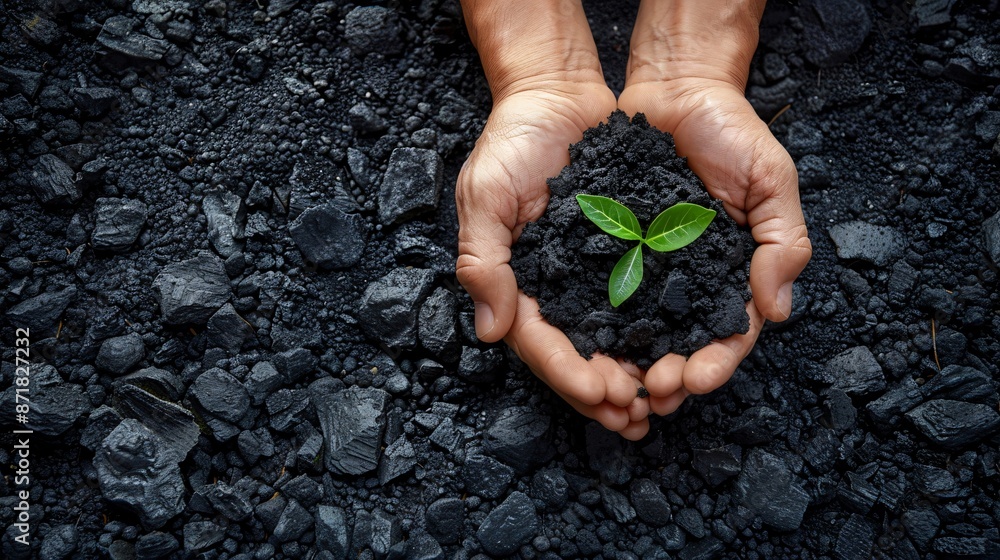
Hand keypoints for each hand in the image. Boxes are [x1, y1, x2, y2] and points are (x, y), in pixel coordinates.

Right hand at [457, 84, 653, 439]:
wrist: (556, 96)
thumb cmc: (512, 142)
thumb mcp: (485, 195)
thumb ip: (484, 260)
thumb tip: (490, 332)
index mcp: (517, 282)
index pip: (539, 341)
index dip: (567, 372)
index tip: (599, 394)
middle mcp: (555, 287)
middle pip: (577, 353)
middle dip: (604, 390)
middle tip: (636, 415)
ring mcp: (590, 274)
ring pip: (611, 339)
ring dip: (633, 374)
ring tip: (660, 401)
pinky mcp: (623, 255)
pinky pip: (639, 303)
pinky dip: (655, 332)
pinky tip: (677, 353)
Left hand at [617, 0, 811, 413]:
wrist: (678, 88)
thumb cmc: (734, 133)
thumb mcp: (772, 182)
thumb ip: (783, 243)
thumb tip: (776, 311)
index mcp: (730, 276)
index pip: (728, 335)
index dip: (715, 363)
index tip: (695, 379)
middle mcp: (685, 281)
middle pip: (678, 346)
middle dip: (666, 377)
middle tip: (648, 395)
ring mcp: (644, 268)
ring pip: (634, 332)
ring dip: (625, 365)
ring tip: (613, 387)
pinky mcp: (605, 249)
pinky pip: (596, 292)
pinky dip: (592, 323)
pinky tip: (582, 345)